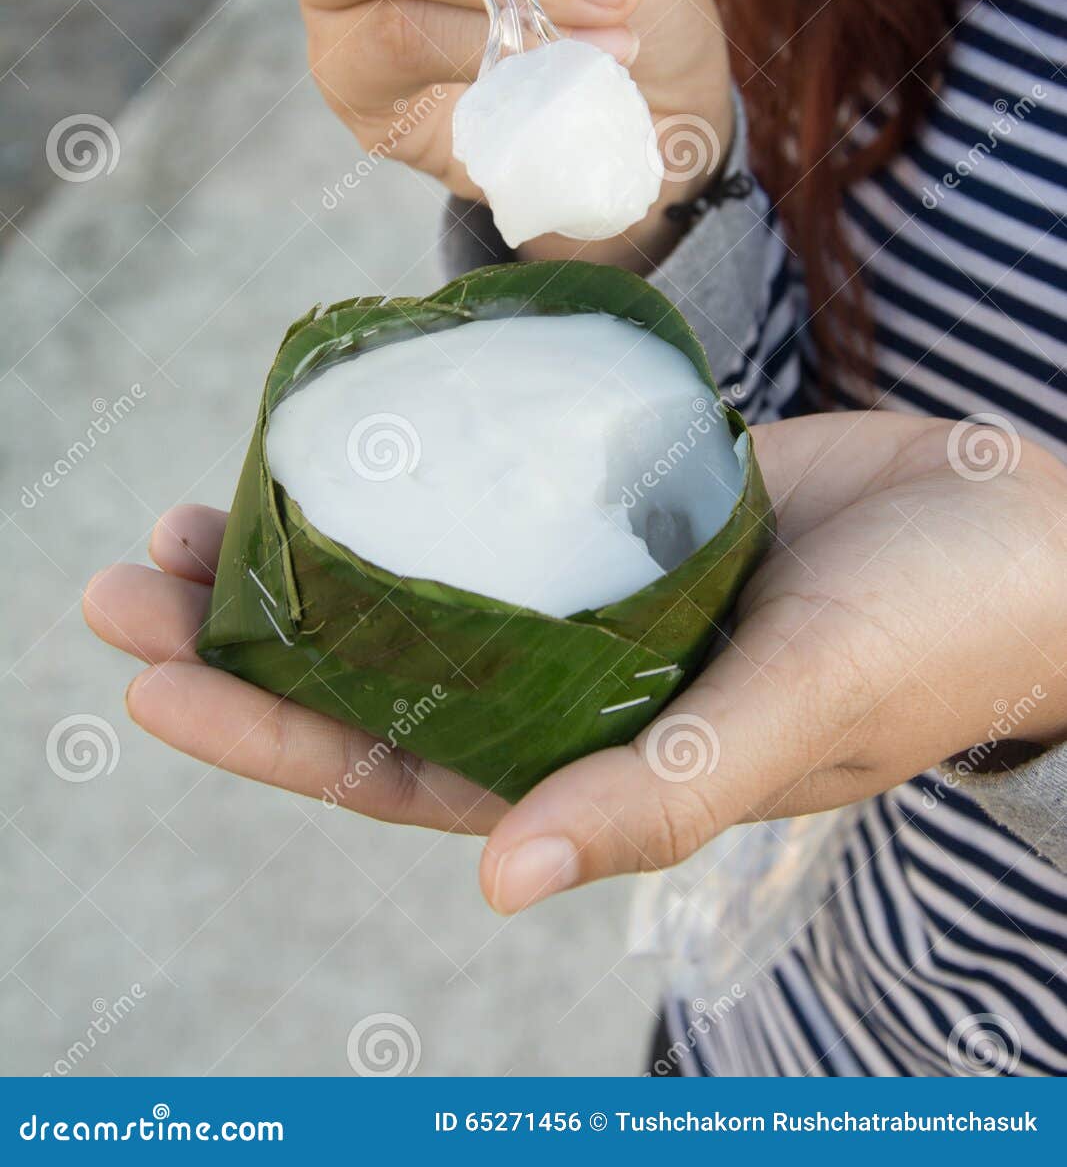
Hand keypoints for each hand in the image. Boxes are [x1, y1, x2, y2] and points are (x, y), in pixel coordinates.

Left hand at [84, 412, 1066, 912]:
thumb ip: (657, 795)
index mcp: (598, 763)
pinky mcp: (626, 503)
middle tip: (133, 567)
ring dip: (314, 544)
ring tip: (203, 499)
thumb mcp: (793, 720)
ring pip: (422, 578)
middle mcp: (577, 683)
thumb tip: (500, 883)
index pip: (393, 766)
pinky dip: (420, 468)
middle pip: (377, 669)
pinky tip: (357, 429)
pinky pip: (499, 486)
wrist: (1024, 530)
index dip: (263, 731)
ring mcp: (596, 590)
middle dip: (249, 629)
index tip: (149, 673)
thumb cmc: (932, 643)